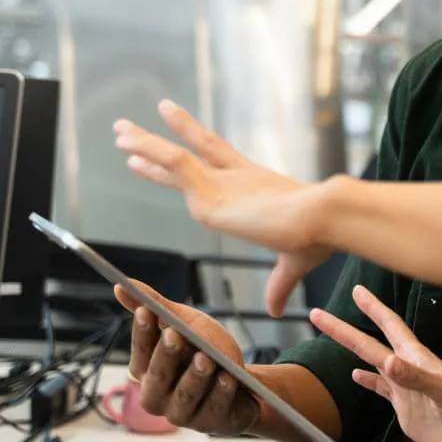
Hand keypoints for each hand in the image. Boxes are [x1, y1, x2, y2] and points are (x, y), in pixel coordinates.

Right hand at [112, 280, 259, 435]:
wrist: (240, 382)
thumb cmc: (204, 349)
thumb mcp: (184, 324)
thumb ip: (157, 308)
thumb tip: (120, 286)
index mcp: (145, 372)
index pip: (139, 351)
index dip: (142, 332)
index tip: (147, 310)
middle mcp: (156, 396)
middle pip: (157, 377)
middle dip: (165, 355)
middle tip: (175, 334)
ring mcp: (182, 414)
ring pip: (185, 396)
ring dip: (195, 376)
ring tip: (207, 358)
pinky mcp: (209, 423)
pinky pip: (213, 409)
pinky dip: (220, 392)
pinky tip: (228, 377)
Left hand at [113, 100, 332, 315]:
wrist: (323, 219)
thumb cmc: (318, 236)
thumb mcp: (293, 263)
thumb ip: (278, 284)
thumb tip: (275, 311)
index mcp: (254, 185)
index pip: (215, 161)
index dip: (191, 148)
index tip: (168, 141)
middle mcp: (236, 178)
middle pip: (189, 154)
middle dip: (157, 144)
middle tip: (128, 131)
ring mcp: (222, 183)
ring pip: (174, 158)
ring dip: (145, 144)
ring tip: (118, 129)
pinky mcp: (213, 191)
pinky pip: (175, 165)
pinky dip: (153, 153)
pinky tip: (130, 150)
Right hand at [310, 285, 441, 441]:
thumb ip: (417, 377)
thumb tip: (389, 361)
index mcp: (416, 358)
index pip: (390, 326)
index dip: (373, 307)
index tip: (356, 291)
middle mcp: (407, 367)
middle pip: (368, 343)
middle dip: (344, 328)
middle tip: (319, 314)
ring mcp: (404, 385)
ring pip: (371, 360)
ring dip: (352, 348)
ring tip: (334, 334)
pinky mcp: (404, 404)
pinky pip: (379, 387)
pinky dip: (365, 379)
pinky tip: (356, 375)